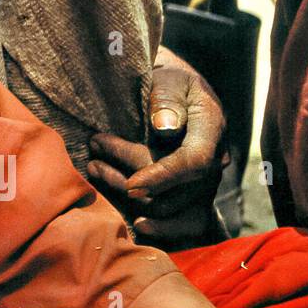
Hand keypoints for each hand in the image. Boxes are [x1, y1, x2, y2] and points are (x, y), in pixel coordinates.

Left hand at [88, 55, 228, 244]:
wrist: (174, 86)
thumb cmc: (167, 80)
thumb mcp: (168, 79)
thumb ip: (166, 100)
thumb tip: (165, 127)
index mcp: (212, 128)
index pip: (194, 162)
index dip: (163, 176)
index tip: (131, 185)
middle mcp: (213, 158)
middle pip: (180, 190)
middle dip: (133, 182)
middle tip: (94, 163)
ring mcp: (204, 178)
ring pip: (174, 205)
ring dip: (131, 197)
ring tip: (96, 171)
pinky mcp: (191, 190)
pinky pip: (186, 221)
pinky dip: (164, 228)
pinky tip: (138, 225)